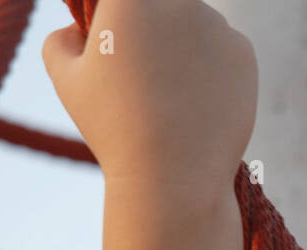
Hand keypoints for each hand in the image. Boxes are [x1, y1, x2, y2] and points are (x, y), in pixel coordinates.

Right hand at [42, 0, 257, 192]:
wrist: (174, 176)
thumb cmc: (113, 127)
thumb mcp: (66, 79)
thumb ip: (62, 40)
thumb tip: (79, 28)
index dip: (115, 21)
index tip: (115, 48)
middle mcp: (177, 2)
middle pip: (159, 5)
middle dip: (150, 30)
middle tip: (142, 73)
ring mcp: (216, 25)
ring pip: (193, 23)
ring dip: (182, 45)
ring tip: (170, 93)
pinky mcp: (243, 53)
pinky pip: (222, 48)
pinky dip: (212, 67)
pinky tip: (197, 99)